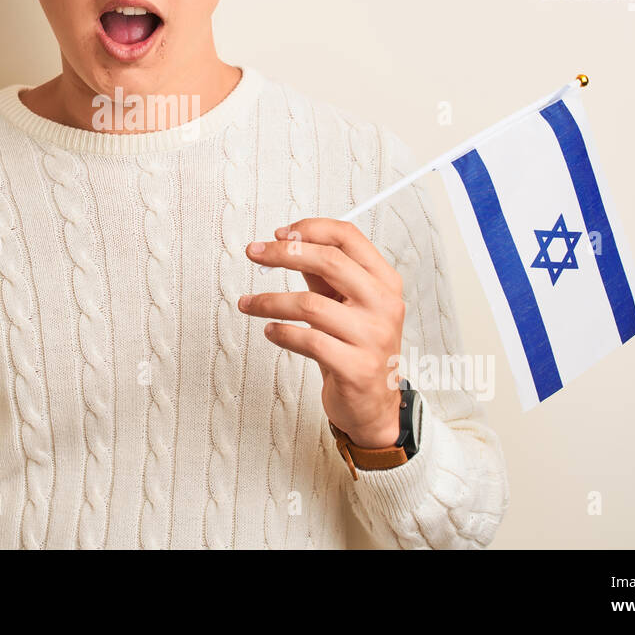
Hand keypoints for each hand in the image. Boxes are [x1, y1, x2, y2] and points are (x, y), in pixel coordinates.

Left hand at [240, 218, 405, 447]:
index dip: (310, 229)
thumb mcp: (346, 303)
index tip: (279, 233)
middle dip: (283, 253)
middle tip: (254, 253)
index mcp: (384, 281)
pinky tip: (270, 331)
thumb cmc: (358, 348)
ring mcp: (373, 337)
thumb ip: (324, 274)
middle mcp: (383, 305)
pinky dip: (281, 333)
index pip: (348, 237)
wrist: (375, 405)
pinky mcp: (356, 368)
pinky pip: (308, 341)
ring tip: (249, 304)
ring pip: (310, 305)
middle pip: (328, 262)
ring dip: (270, 301)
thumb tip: (288, 242)